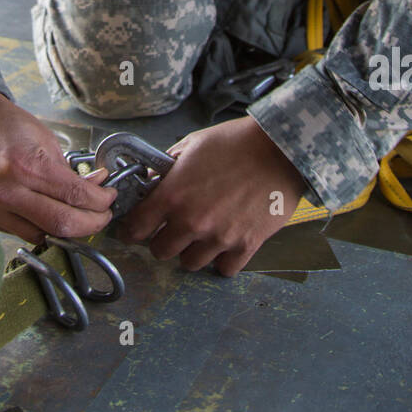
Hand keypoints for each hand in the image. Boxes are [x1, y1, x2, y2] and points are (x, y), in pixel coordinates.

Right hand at [0, 89, 115, 242]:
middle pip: (62, 224)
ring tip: (82, 214)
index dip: (101, 201)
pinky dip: (46, 228)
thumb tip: (98, 188)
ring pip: (45, 234)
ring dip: (70, 229)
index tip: (109, 198)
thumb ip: (71, 170)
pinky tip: (55, 214)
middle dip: (91, 223)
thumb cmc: (8, 127)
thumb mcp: (46, 140)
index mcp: (27, 165)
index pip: (76, 196)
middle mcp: (8, 191)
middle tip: (103, 214)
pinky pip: (26, 233)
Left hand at [119, 117, 306, 275]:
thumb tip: (151, 181)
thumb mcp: (193, 145)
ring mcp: (219, 237)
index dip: (131, 229)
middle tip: (173, 229)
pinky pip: (224, 269)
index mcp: (173, 195)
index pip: (136, 227)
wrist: (280, 149)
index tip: (134, 229)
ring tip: (202, 234)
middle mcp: (192, 221)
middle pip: (161, 251)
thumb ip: (168, 168)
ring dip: (193, 251)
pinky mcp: (246, 246)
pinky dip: (223, 260)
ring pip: (190, 263)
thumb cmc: (236, 142)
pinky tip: (226, 243)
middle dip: (163, 240)